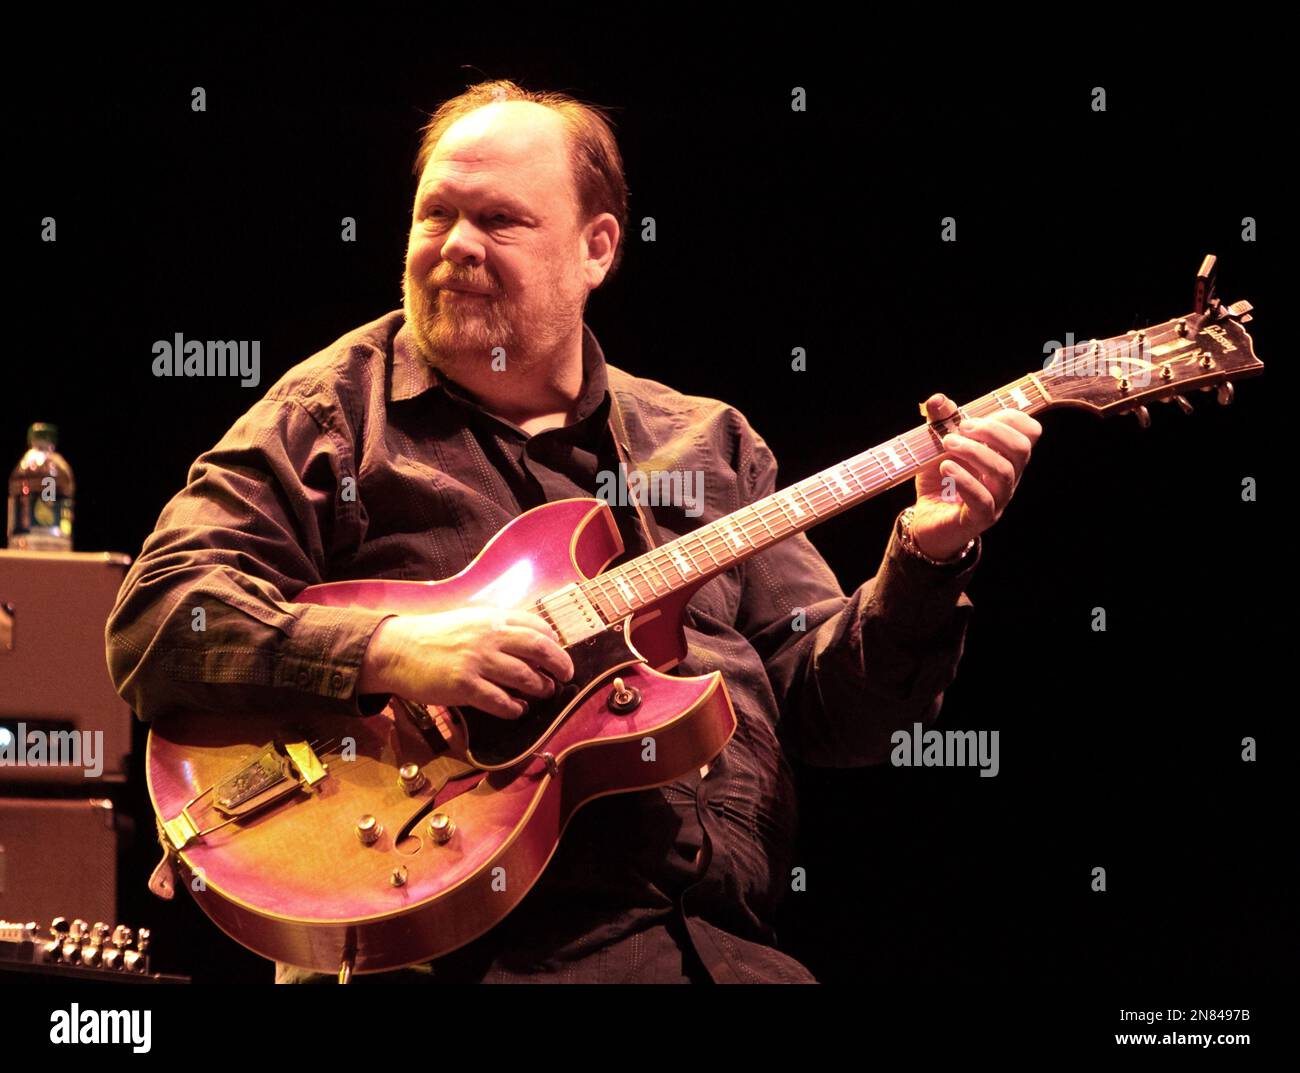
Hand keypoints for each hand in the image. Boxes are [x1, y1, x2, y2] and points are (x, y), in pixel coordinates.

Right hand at [358, 607, 574, 719]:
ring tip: (543, 693)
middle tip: (565, 675)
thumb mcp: (469, 620)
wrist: (397, 650)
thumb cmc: (434, 636)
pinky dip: (515, 708)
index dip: (554, 641)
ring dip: (540, 688)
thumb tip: (528, 641)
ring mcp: (477, 662)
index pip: (537, 625)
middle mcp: (489, 636)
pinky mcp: (465, 686)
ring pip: (525, 677)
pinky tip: (517, 710)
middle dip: (560, 664)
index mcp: (492, 618)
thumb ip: (497, 627)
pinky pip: (501, 701)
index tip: (559, 652)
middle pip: (540, 649)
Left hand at [911, 393, 1041, 559]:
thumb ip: (941, 422)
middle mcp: (1008, 477)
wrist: (926, 519)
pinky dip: (965, 480)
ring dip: (974, 452)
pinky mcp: (981, 518)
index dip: (1009, 418)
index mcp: (1005, 455)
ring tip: (947, 444)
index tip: (975, 416)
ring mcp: (998, 499)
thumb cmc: (939, 481)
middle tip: (961, 428)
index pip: (1029, 432)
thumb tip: (938, 399)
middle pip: (1021, 449)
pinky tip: (946, 468)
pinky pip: (984, 499)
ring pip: (1003, 472)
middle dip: (992, 432)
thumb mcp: (937, 446)